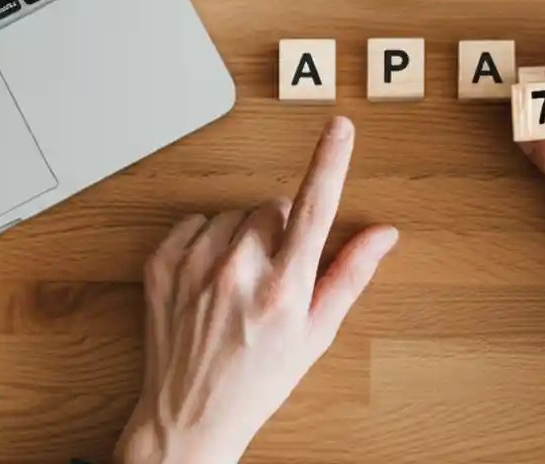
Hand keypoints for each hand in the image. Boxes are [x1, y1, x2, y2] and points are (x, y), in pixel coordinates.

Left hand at [117, 117, 398, 463]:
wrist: (189, 415)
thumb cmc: (258, 379)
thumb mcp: (316, 335)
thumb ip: (350, 275)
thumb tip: (383, 234)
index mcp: (283, 290)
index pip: (314, 209)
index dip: (330, 162)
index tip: (339, 129)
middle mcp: (238, 273)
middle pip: (274, 208)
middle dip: (282, 228)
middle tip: (277, 272)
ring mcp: (194, 267)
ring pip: (235, 215)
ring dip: (243, 236)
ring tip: (241, 282)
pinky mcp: (162, 265)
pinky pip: (196, 223)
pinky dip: (206, 241)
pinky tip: (211, 276)